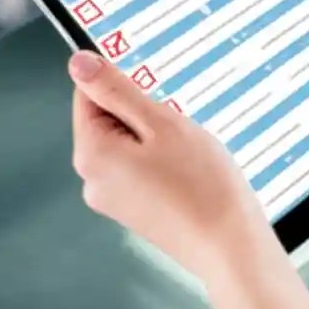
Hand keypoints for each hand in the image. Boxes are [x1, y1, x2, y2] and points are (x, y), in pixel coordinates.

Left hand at [68, 51, 308, 308]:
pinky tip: (188, 174)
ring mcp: (112, 198)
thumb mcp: (161, 123)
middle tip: (178, 130)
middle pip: (109, 121)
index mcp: (92, 154)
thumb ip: (116, 90)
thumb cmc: (202, 187)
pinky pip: (141, 168)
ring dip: (158, 139)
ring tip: (188, 156)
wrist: (229, 245)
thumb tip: (80, 63)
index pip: (89, 94)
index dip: (125, 87)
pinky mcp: (133, 210)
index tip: (155, 96)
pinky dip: (164, 162)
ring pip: (129, 144)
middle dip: (146, 115)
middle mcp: (92, 179)